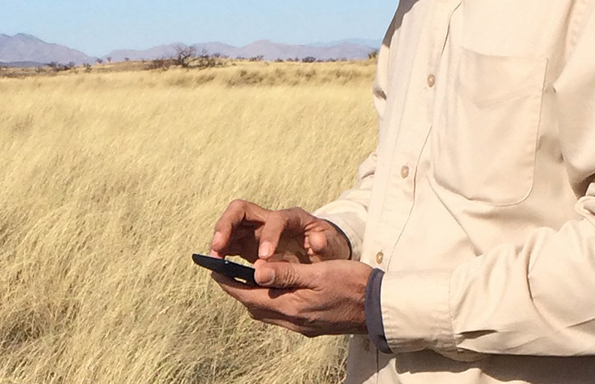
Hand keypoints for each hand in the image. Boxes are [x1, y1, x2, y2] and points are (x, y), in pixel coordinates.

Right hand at [208, 200, 351, 263]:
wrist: (322, 252)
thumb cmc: (328, 248)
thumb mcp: (332, 246)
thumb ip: (325, 243)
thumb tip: (317, 241)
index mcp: (292, 218)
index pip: (275, 219)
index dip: (269, 236)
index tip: (264, 258)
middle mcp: (269, 219)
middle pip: (240, 210)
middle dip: (227, 225)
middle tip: (218, 246)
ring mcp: (255, 230)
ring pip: (230, 224)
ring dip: (219, 239)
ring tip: (213, 260)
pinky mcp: (247, 243)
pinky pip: (228, 243)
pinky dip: (220, 252)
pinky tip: (216, 267)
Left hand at [213, 258, 372, 336]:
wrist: (381, 307)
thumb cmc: (353, 285)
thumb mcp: (319, 273)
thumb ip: (286, 273)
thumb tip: (255, 270)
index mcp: (292, 307)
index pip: (249, 297)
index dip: (229, 283)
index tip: (213, 269)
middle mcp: (293, 321)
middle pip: (254, 307)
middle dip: (238, 290)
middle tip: (226, 271)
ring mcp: (302, 326)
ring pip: (266, 312)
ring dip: (254, 296)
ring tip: (247, 277)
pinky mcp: (311, 325)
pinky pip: (281, 314)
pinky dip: (270, 300)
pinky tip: (275, 288)